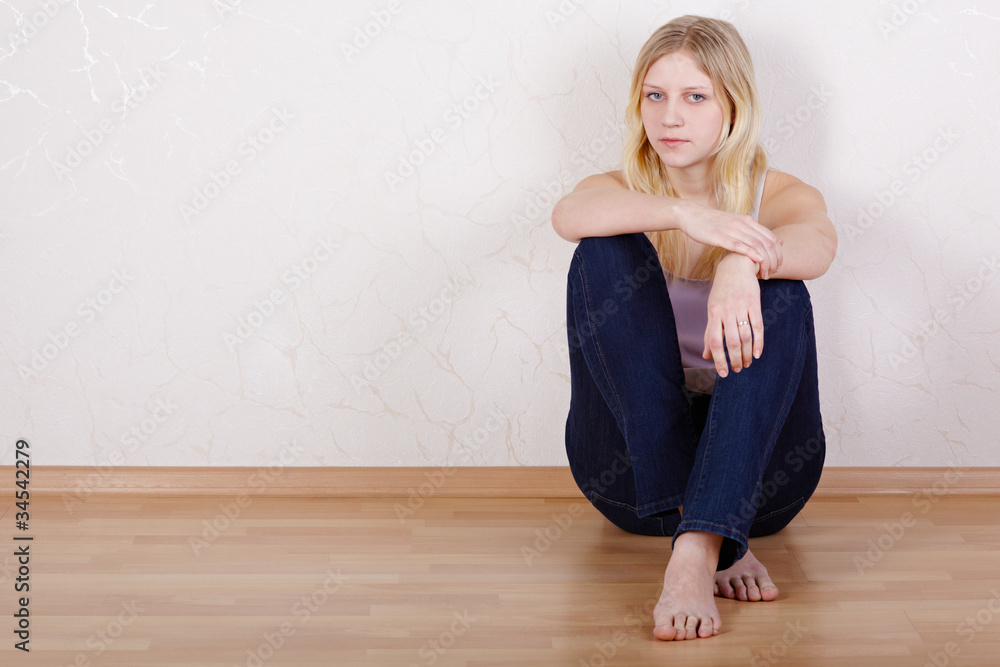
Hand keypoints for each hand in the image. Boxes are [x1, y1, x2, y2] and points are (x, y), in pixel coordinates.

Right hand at [678, 202, 782, 277]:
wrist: (692, 215)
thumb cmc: (712, 223)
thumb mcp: (734, 224)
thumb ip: (750, 232)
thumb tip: (766, 240)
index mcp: (747, 221)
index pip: (770, 237)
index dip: (778, 253)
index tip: (778, 266)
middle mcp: (742, 224)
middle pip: (766, 242)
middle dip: (773, 259)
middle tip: (774, 272)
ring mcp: (732, 229)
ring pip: (755, 244)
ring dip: (764, 260)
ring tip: (766, 273)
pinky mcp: (720, 236)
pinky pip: (739, 245)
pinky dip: (750, 253)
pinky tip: (758, 261)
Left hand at [702, 253, 762, 376]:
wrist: (736, 267)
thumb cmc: (722, 292)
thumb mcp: (713, 310)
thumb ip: (710, 333)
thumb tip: (705, 356)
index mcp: (713, 313)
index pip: (715, 341)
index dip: (719, 359)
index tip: (723, 373)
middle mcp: (726, 311)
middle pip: (731, 341)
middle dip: (735, 359)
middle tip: (737, 369)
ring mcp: (740, 307)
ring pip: (745, 336)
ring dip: (747, 353)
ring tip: (747, 363)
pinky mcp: (754, 303)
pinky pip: (757, 326)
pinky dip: (759, 342)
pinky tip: (758, 354)